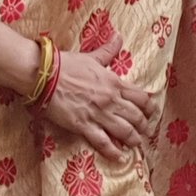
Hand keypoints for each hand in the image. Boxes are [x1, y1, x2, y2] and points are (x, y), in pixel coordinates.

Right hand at [41, 34, 155, 162]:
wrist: (44, 75)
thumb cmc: (66, 64)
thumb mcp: (90, 57)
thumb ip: (107, 51)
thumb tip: (119, 37)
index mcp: (114, 83)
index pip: (140, 97)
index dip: (149, 107)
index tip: (151, 112)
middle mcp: (111, 100)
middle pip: (136, 116)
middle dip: (144, 126)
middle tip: (146, 132)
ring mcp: (98, 114)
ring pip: (124, 131)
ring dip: (133, 139)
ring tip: (136, 144)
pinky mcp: (84, 126)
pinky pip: (103, 142)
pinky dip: (113, 151)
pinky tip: (120, 157)